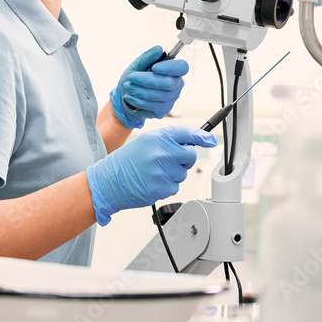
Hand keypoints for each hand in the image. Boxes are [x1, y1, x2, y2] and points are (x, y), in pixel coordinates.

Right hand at [85, 125, 215, 224]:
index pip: (187, 133)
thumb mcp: (146, 142)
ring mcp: (163, 170)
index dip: (203, 137)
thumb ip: (169, 140)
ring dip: (173, 174)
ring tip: (155, 172)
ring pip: (183, 173)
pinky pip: (175, 186)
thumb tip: (193, 143)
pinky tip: (153, 182)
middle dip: (184, 160)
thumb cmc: (128, 161)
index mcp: (159, 138)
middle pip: (191, 156)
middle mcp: (162, 152)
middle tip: (169, 161)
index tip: (211, 140)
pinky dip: (167, 186)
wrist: (110, 181)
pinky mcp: (162, 187)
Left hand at [109, 46, 188, 128]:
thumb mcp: (137, 64)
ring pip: (159, 95)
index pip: (181, 68)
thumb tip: (158, 49)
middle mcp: (176, 84)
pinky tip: (130, 97)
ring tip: (128, 86)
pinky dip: (139, 101)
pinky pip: (154, 106)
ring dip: (140, 90)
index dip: (170, 68)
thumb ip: (148, 57)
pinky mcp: (163, 110)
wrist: (123, 96)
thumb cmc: (133, 78)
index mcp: (173, 70)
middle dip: (147, 80)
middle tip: (131, 78)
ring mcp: (171, 98)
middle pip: (168, 83)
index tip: (155, 67)